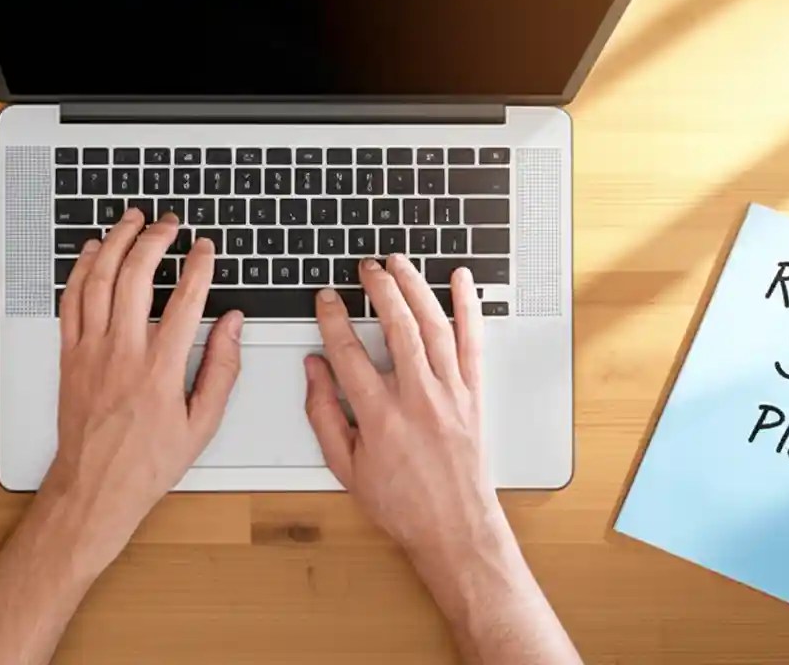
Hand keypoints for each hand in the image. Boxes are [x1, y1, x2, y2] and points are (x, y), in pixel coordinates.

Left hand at [47, 208, 242, 566]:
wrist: (95, 486)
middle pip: (136, 276)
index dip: (199, 266)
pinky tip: (93, 252)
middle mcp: (122, 353)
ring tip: (132, 221)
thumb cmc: (148, 461)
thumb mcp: (203, 422)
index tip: (206, 248)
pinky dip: (81, 270)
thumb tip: (232, 324)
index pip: (186, 300)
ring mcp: (90, 351)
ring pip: (99, 280)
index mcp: (160, 369)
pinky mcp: (69, 355)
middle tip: (169, 224)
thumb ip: (222, 368)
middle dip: (155, 240)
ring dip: (116, 243)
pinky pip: (71, 301)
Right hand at [304, 255, 503, 561]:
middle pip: (397, 326)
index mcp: (380, 416)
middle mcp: (418, 398)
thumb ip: (324, 414)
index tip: (325, 298)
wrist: (455, 526)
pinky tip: (461, 281)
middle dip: (379, 289)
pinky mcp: (473, 393)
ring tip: (400, 263)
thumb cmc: (401, 503)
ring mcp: (450, 392)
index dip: (332, 319)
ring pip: (434, 325)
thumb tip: (314, 371)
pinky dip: (468, 307)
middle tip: (365, 268)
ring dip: (416, 287)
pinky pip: (472, 341)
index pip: (349, 352)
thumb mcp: (345, 467)